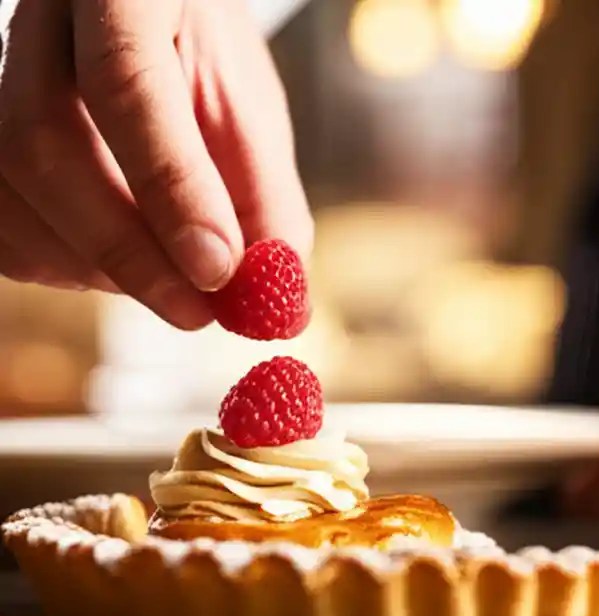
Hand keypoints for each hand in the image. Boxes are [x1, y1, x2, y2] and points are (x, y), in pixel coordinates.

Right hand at [0, 0, 310, 328]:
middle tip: (197, 311)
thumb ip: (265, 201)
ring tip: (173, 286)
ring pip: (7, 183)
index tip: (217, 270)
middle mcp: (40, 20)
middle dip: (125, 248)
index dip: (170, 187)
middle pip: (43, 139)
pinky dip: (58, 263)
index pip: (125, 84)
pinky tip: (117, 270)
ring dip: (93, 264)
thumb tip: (279, 307)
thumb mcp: (251, 110)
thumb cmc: (204, 57)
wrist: (148, 14)